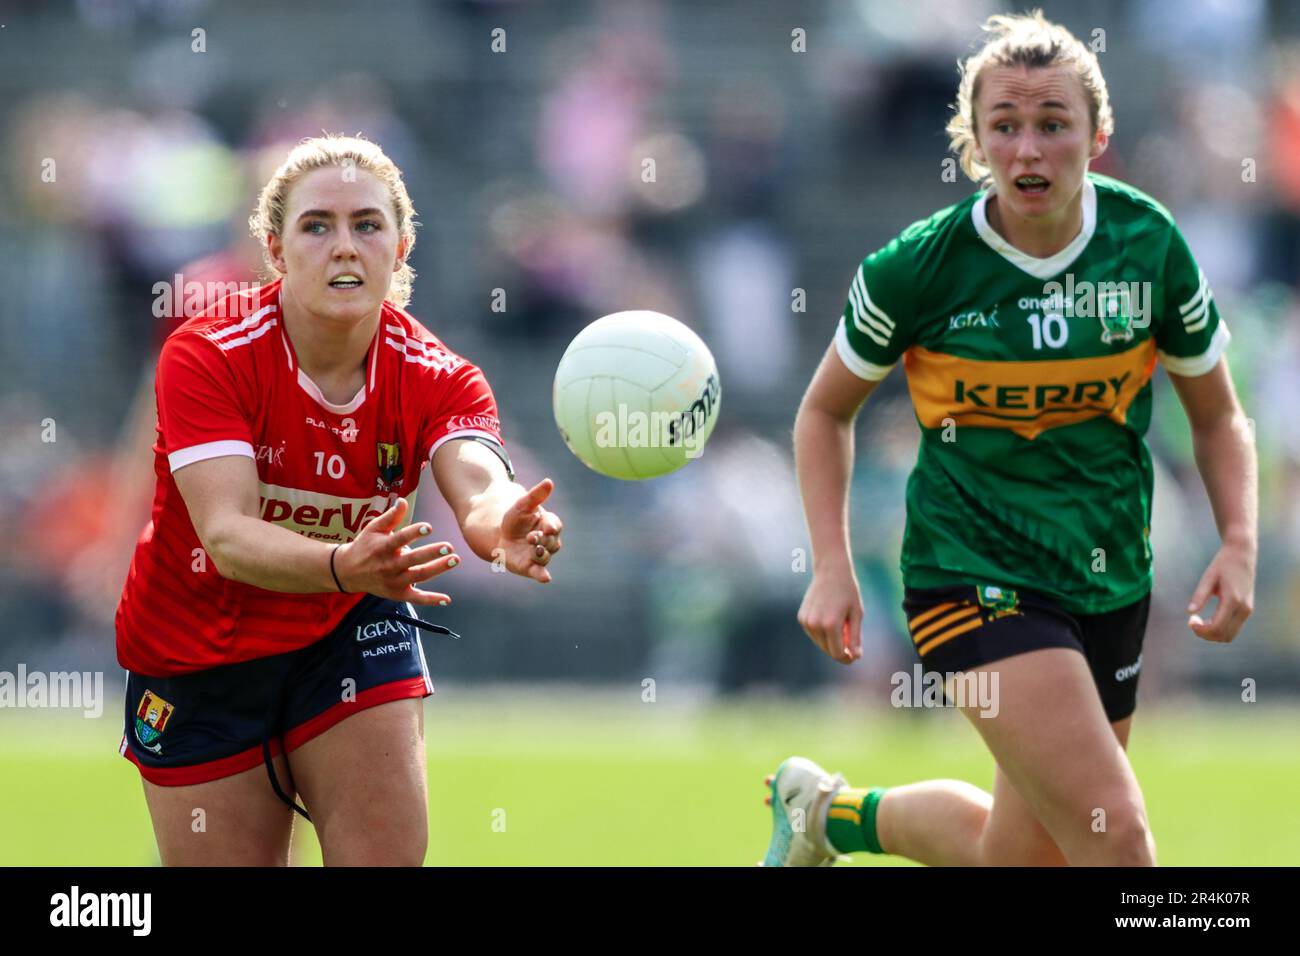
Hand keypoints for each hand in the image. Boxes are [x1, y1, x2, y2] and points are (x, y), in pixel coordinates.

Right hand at [334, 496, 459, 605]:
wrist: (348, 572)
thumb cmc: (365, 546)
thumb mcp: (374, 528)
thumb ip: (391, 516)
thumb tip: (403, 500)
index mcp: (382, 547)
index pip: (399, 539)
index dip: (413, 533)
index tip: (429, 527)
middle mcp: (388, 566)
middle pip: (412, 559)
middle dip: (431, 553)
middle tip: (449, 547)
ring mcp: (393, 581)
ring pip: (419, 576)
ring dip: (438, 569)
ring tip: (455, 559)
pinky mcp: (398, 594)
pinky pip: (416, 598)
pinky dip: (431, 600)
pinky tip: (447, 599)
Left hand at [495, 478, 563, 583]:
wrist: (499, 534)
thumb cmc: (515, 518)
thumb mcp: (522, 505)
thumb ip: (536, 495)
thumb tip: (549, 481)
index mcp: (548, 524)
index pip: (554, 525)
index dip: (551, 526)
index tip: (547, 527)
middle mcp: (547, 541)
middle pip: (551, 542)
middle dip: (543, 540)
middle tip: (532, 537)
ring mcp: (539, 555)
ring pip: (545, 556)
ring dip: (541, 554)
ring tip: (534, 551)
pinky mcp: (530, 567)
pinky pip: (539, 572)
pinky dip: (543, 575)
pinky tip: (546, 578)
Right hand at [797, 565, 862, 663]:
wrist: (831, 571)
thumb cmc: (848, 592)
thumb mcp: (856, 614)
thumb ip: (855, 638)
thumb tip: (855, 657)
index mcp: (831, 624)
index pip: (837, 653)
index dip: (847, 658)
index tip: (854, 656)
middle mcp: (815, 624)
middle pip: (828, 650)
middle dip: (840, 649)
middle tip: (850, 637)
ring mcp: (806, 621)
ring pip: (820, 643)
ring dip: (831, 641)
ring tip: (841, 624)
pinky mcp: (801, 618)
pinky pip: (814, 634)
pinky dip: (823, 633)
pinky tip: (830, 618)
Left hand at [1186, 539, 1254, 642]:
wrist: (1242, 555)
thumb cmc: (1222, 565)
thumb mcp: (1208, 578)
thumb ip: (1199, 596)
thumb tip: (1189, 612)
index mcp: (1233, 600)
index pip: (1217, 627)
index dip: (1201, 630)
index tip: (1190, 621)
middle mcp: (1244, 608)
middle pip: (1224, 636)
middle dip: (1206, 635)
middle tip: (1192, 623)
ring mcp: (1248, 610)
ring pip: (1230, 635)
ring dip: (1213, 634)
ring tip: (1199, 622)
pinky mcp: (1248, 610)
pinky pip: (1234, 628)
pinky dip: (1220, 629)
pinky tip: (1209, 620)